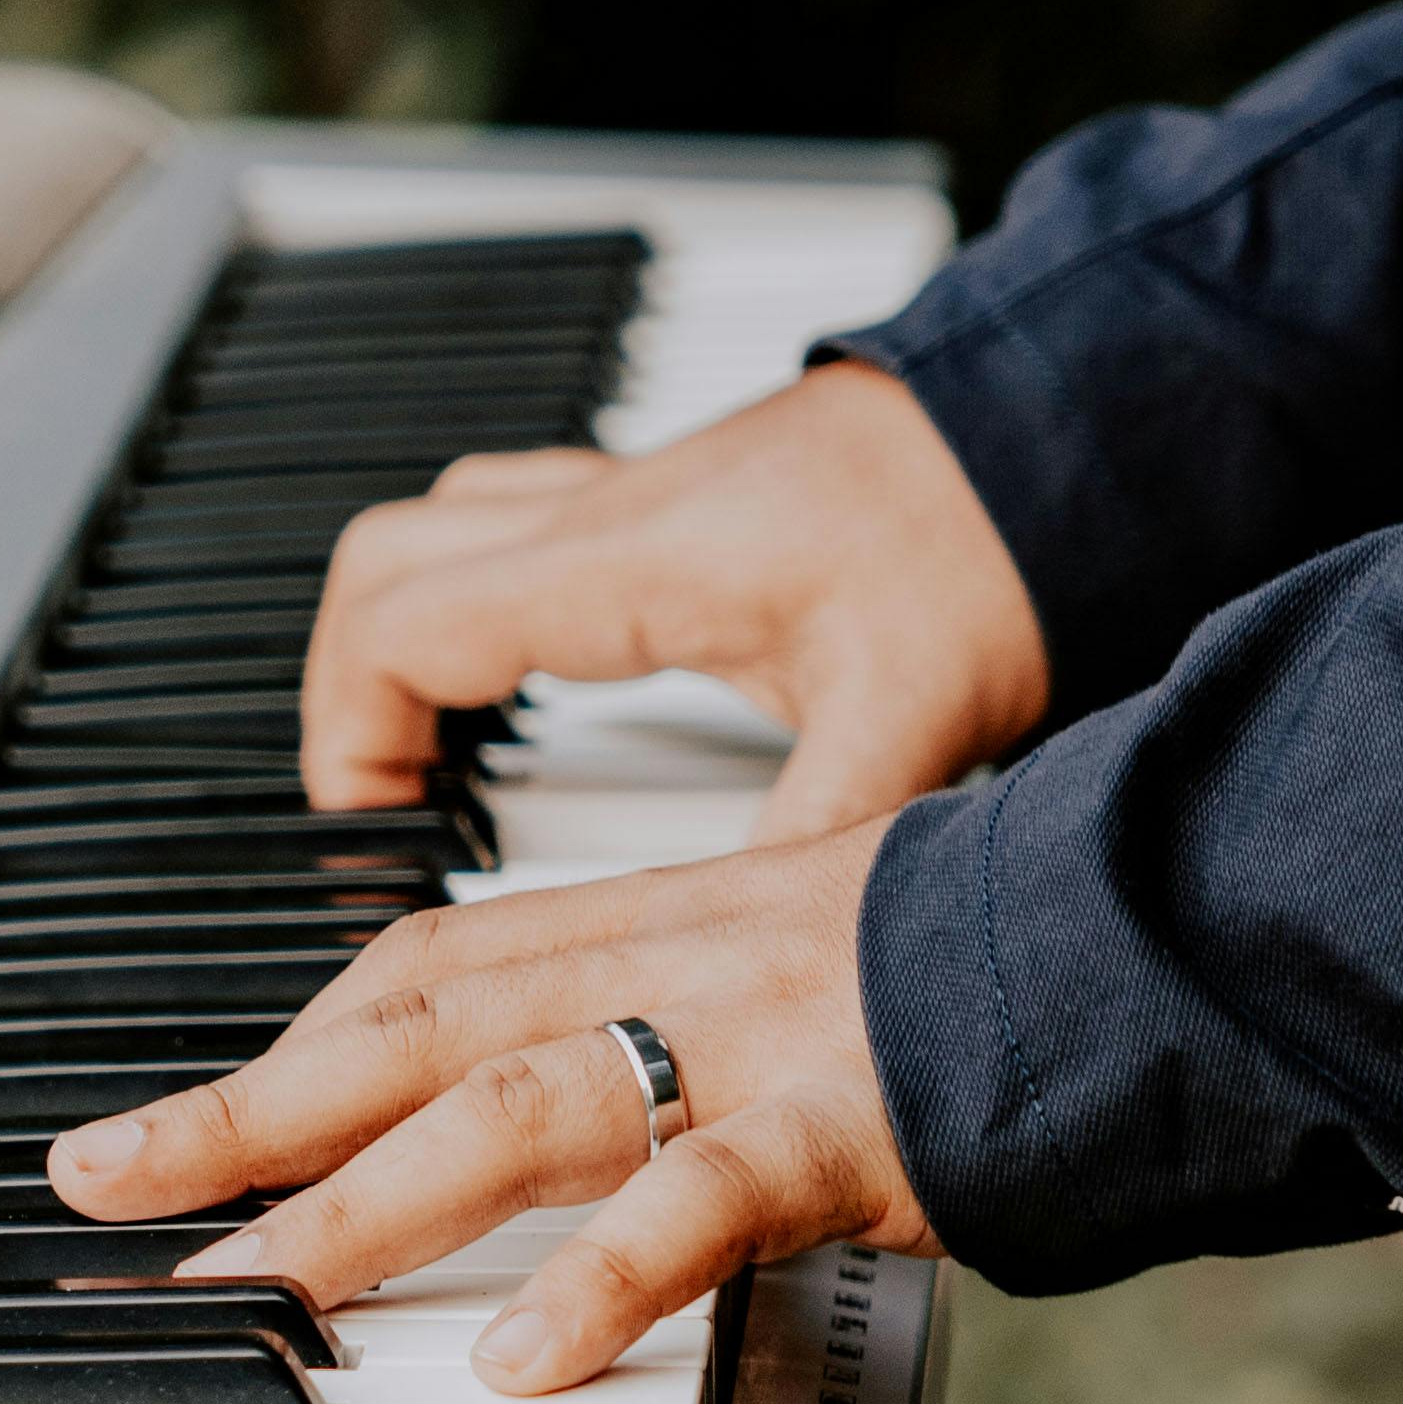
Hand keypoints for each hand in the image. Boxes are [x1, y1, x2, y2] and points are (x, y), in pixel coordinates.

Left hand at [45, 825, 933, 1392]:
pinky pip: (701, 1203)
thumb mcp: (819, 963)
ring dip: (364, 1198)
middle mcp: (683, 966)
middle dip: (244, 1108)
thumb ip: (707, 1030)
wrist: (1179, 908)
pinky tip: (518, 1357)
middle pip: (413, 1023)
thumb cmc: (1015, 957)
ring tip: (250, 1282)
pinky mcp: (848, 1126)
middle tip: (101, 1181)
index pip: (433, 967)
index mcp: (668, 922)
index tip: (191, 1109)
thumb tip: (621, 1118)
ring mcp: (759, 1043)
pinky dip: (602, 1277)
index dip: (298, 1037)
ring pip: (518, 1106)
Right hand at [298, 360, 1047, 835]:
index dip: (350, 737)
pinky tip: (528, 677)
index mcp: (626, 564)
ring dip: (403, 631)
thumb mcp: (906, 722)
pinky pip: (510, 528)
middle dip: (346, 688)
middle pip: (377, 564)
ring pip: (435, 530)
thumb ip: (813, 845)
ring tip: (430, 750)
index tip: (383, 830)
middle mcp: (606, 515)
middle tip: (384, 800)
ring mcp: (633, 494)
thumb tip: (756, 975)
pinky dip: (475, 597)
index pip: (397, 628)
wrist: (1056, 428)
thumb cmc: (985, 543)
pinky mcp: (672, 500)